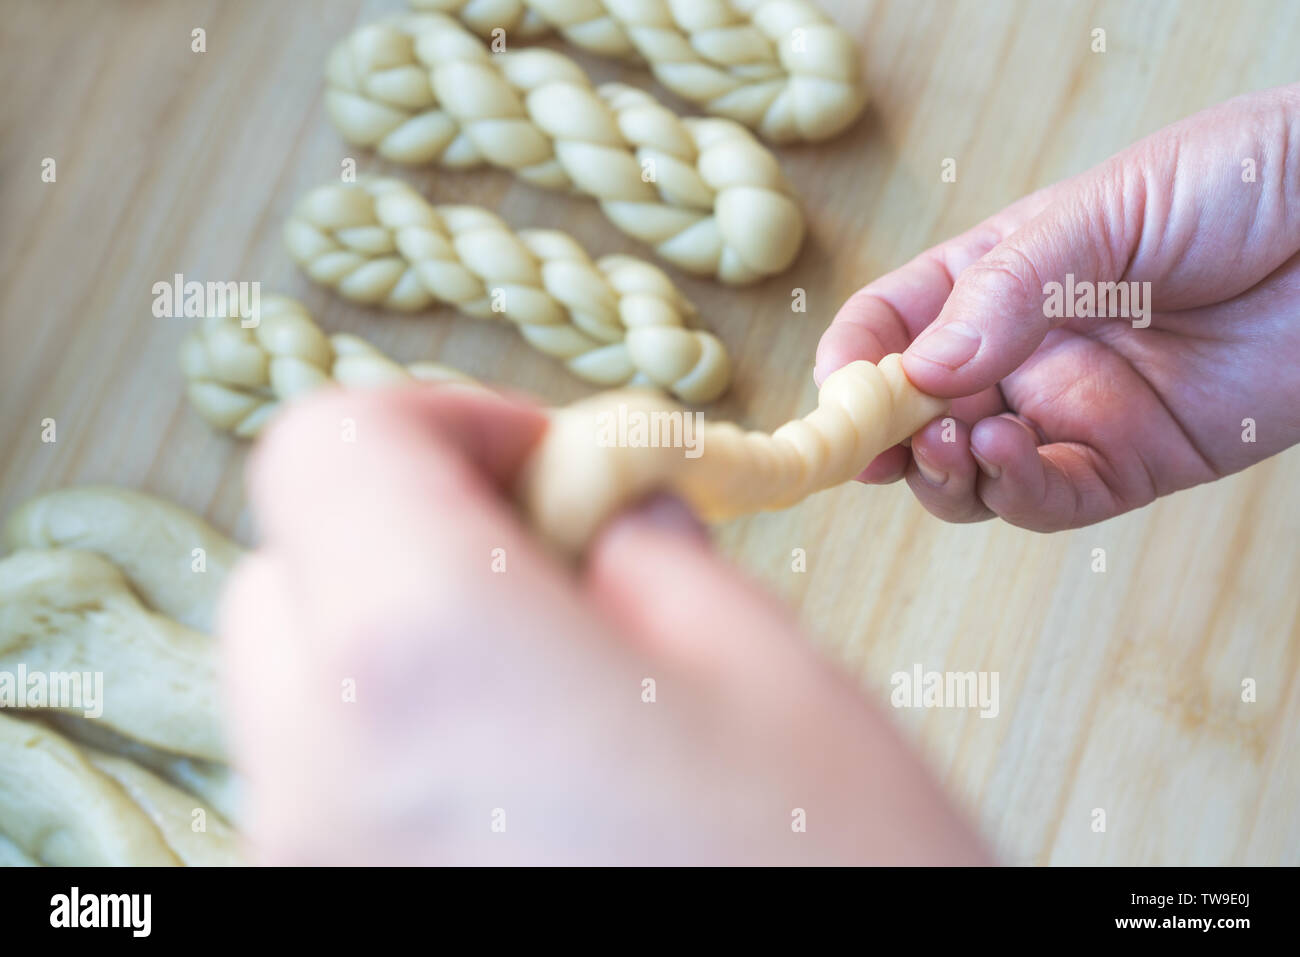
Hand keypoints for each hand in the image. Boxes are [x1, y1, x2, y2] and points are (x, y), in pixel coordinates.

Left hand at [220, 386, 986, 864]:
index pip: (328, 449)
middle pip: (291, 573)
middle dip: (412, 532)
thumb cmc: (846, 895)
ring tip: (562, 687)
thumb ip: (655, 549)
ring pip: (300, 698)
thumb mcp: (779, 678)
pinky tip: (536, 792)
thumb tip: (602, 499)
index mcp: (432, 665)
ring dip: (404, 646)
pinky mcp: (339, 929)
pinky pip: (331, 800)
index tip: (551, 463)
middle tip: (558, 563)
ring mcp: (314, 879)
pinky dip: (404, 752)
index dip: (443, 422)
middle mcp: (324, 784)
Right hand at [816, 84, 1299, 529]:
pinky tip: (1008, 455)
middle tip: (885, 442)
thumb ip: (1010, 290)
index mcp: (998, 277)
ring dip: (944, 472)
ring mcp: (1071, 412)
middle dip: (887, 436)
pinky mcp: (1132, 463)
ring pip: (971, 473)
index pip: (894, 325)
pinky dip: (1016, 491)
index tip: (839, 395)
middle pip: (918, 414)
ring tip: (954, 443)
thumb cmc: (1242, 182)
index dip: (854, 363)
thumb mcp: (1109, 213)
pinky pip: (1051, 499)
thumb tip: (919, 370)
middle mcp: (1022, 352)